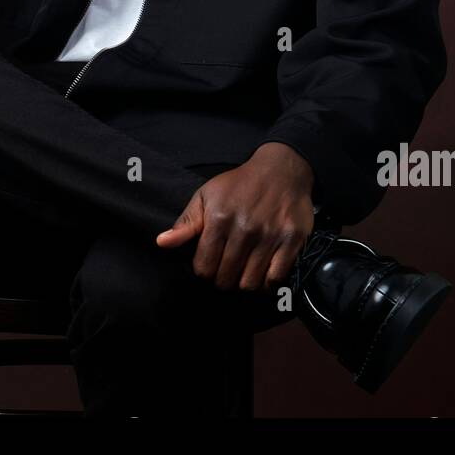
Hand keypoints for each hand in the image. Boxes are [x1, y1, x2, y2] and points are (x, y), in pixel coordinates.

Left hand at [154, 143, 315, 291]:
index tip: (210, 264)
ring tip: (243, 272)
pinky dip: (267, 284)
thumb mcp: (206, 196)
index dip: (204, 271)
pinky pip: (275, 279)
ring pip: (249, 284)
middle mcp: (244, 229)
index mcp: (219, 219)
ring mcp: (270, 236)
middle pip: (225, 279)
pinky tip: (263, 274)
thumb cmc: (240, 184)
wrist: (282, 170)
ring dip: (244, 283)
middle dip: (222, 279)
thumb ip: (185, 223)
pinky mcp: (292, 241)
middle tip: (227, 269)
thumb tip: (162, 243)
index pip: (204, 268)